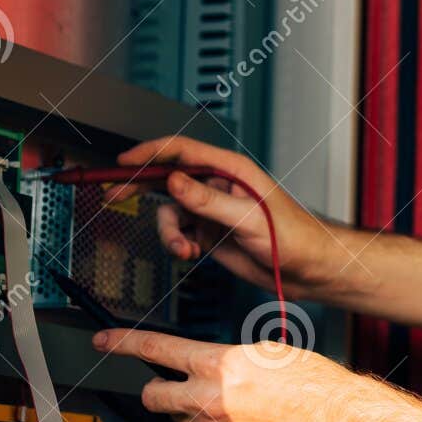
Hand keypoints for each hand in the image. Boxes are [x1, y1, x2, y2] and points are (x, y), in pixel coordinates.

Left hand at [92, 328, 421, 421]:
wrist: (339, 420)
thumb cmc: (313, 381)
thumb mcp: (264, 351)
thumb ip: (225, 358)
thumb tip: (205, 362)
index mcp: (218, 365)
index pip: (156, 350)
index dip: (124, 344)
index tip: (105, 342)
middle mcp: (211, 400)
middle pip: (154, 396)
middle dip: (155, 389)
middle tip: (166, 383)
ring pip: (181, 420)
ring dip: (191, 409)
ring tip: (227, 400)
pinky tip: (244, 420)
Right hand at [114, 135, 354, 299]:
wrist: (308, 270)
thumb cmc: (294, 238)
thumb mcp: (248, 218)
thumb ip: (209, 201)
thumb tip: (175, 182)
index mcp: (230, 170)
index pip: (182, 151)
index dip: (149, 153)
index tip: (122, 162)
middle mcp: (218, 185)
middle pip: (167, 176)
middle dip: (140, 186)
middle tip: (114, 195)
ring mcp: (213, 209)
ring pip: (171, 211)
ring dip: (169, 231)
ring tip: (181, 248)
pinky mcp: (212, 232)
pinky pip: (181, 231)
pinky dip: (178, 243)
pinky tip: (189, 254)